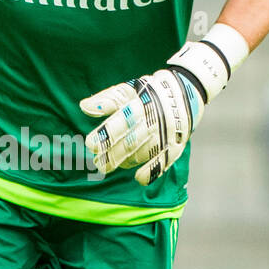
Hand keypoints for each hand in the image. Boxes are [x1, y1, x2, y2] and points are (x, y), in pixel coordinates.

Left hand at [81, 68, 201, 185]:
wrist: (185, 93)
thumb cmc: (148, 93)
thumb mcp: (128, 90)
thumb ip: (107, 100)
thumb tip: (84, 106)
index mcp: (142, 104)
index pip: (122, 121)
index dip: (106, 134)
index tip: (90, 144)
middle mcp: (156, 121)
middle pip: (132, 142)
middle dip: (113, 155)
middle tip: (97, 164)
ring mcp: (167, 135)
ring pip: (144, 154)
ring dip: (126, 162)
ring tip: (108, 165)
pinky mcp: (176, 146)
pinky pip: (164, 162)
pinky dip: (152, 172)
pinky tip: (139, 178)